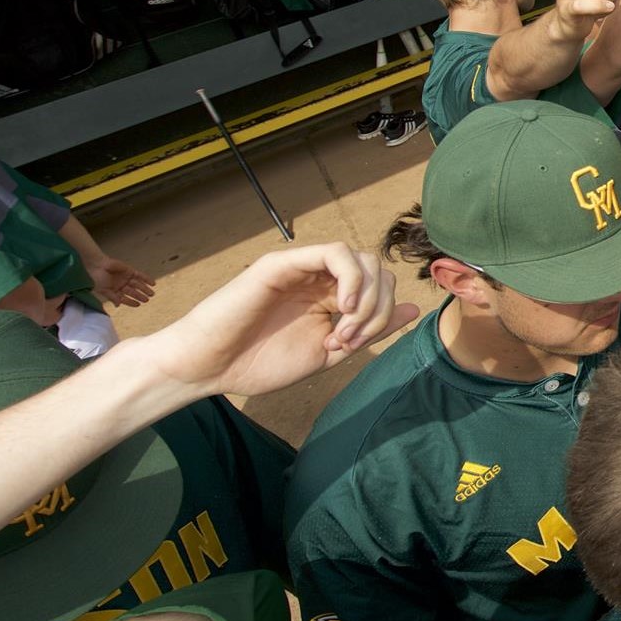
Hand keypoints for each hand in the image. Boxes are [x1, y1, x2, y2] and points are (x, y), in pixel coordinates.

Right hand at [86, 255, 155, 307]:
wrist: (97, 266)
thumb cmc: (97, 279)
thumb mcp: (104, 291)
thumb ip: (112, 298)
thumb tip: (118, 305)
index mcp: (114, 291)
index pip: (124, 298)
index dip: (131, 302)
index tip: (138, 305)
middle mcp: (121, 285)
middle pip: (133, 292)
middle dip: (140, 296)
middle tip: (147, 300)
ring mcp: (126, 277)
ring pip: (138, 284)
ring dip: (145, 289)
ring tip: (152, 294)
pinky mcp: (130, 271)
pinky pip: (140, 275)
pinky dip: (147, 279)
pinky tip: (153, 284)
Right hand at [127, 244, 418, 404]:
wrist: (209, 367)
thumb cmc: (258, 363)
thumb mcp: (327, 352)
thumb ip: (370, 330)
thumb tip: (412, 308)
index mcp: (329, 297)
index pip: (380, 288)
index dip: (381, 317)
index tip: (349, 346)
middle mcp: (319, 278)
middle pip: (379, 272)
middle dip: (378, 309)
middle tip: (349, 339)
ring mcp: (302, 268)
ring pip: (362, 259)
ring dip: (367, 297)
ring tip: (344, 327)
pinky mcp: (284, 262)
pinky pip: (335, 252)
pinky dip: (351, 279)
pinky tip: (342, 308)